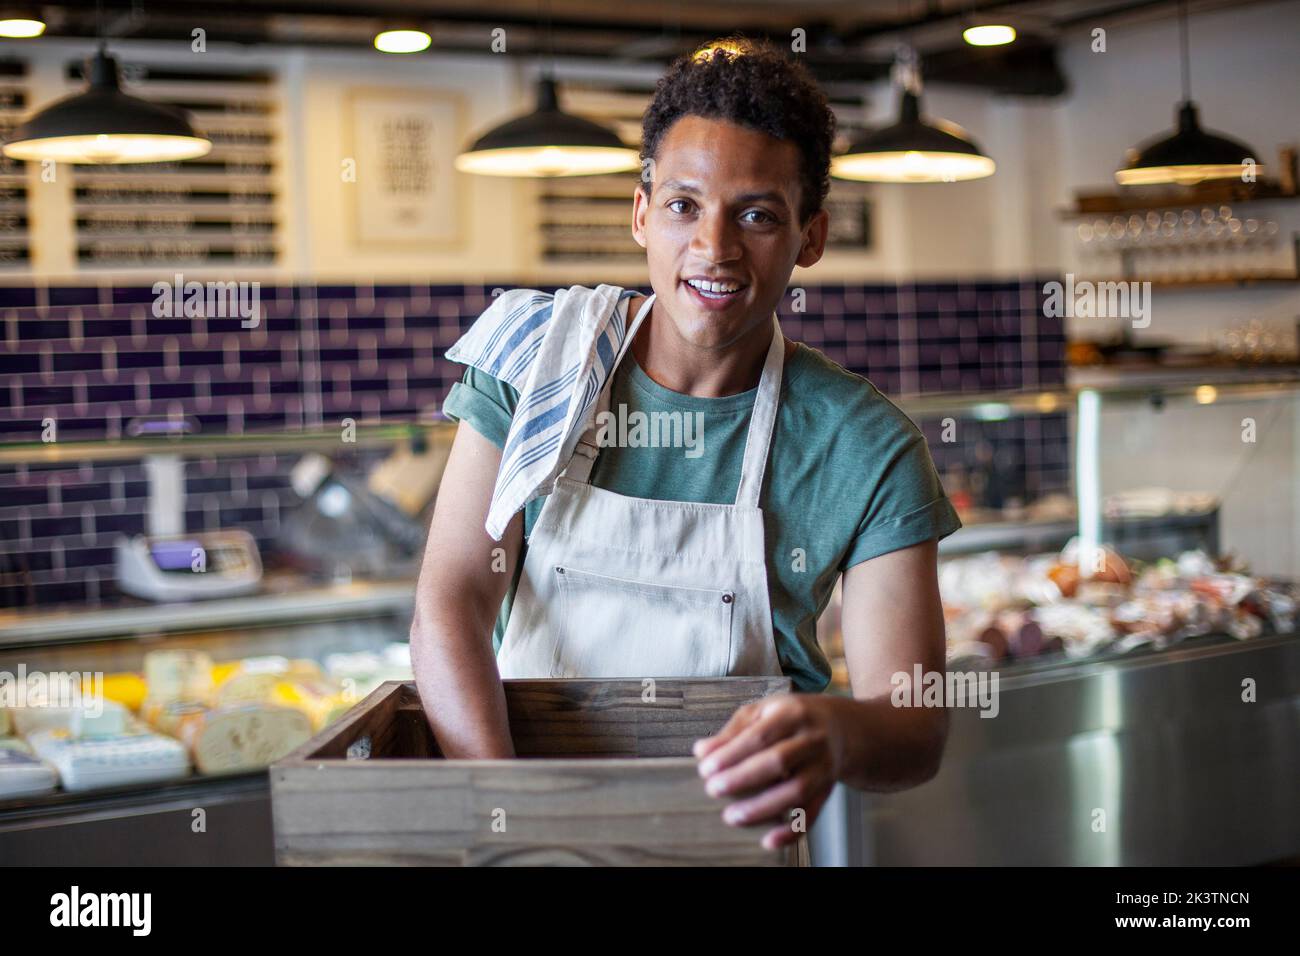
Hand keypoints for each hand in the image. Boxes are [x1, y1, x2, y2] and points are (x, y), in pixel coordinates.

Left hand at [692, 693, 847, 850]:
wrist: (841, 727)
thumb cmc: (793, 718)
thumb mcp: (763, 711)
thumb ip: (732, 731)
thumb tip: (702, 751)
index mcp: (792, 714)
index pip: (759, 736)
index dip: (731, 754)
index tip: (706, 768)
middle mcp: (812, 740)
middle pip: (778, 761)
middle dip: (742, 779)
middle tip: (713, 789)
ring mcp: (823, 767)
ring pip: (796, 791)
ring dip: (761, 808)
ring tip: (731, 816)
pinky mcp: (827, 791)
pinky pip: (811, 815)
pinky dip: (791, 831)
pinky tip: (768, 841)